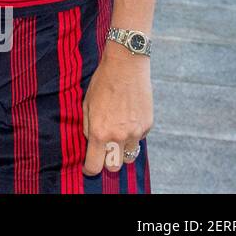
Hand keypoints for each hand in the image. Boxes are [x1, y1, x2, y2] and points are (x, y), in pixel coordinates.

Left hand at [82, 45, 151, 175]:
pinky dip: (132, 135)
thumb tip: (91, 142)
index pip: (95, 165)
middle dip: (108, 162)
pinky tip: (127, 118)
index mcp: (101, 132)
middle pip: (115, 166)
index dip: (89, 169)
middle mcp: (120, 136)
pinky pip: (138, 138)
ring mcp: (136, 132)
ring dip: (121, 149)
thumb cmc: (102, 83)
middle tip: (103, 151)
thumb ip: (89, 127)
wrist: (126, 66)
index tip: (88, 167)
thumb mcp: (87, 104)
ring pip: (129, 155)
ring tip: (116, 133)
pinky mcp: (148, 125)